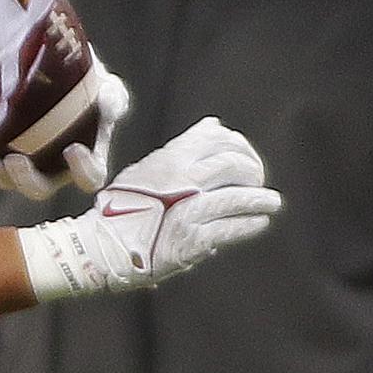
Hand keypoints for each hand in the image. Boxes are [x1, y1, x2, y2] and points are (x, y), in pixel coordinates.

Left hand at [0, 63, 132, 200]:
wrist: (61, 70)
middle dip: (27, 181)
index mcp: (86, 160)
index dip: (83, 171)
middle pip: (41, 189)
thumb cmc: (90, 87)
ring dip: (2, 177)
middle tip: (15, 160)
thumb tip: (106, 101)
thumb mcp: (107, 88)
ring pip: (13, 183)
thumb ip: (112, 98)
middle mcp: (56, 169)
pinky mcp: (5, 154)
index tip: (72, 149)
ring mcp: (29, 164)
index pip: (90, 178)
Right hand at [16, 117, 280, 300]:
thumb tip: (214, 126)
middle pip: (233, 163)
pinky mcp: (194, 239)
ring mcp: (189, 209)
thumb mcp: (144, 170)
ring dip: (260, 199)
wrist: (101, 246)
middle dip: (253, 170)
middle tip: (258, 180)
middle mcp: (181, 179)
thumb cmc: (120, 209)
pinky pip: (233, 227)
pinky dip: (251, 223)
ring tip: (271, 202)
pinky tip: (259, 222)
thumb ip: (179, 149)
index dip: (238, 143)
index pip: (215, 137)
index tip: (245, 154)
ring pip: (239, 196)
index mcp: (168, 159)